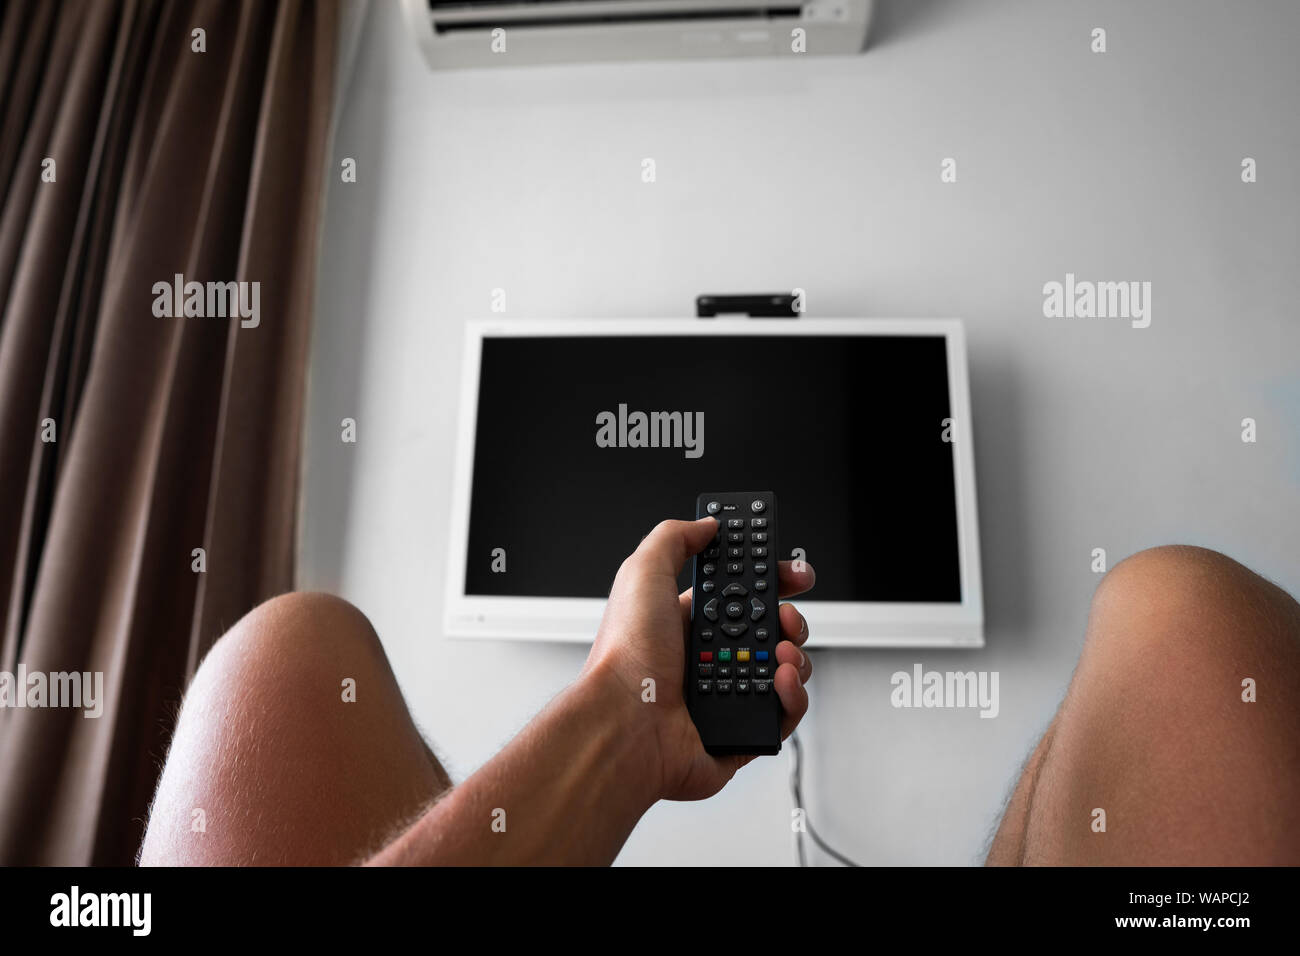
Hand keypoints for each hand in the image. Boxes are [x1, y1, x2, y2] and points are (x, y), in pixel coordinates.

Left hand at [582, 516, 814, 801]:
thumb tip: (707, 524)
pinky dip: (792, 695)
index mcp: (688, 622)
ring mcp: (726, 696)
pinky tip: (779, 680)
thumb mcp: (642, 573)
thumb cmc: (624, 654)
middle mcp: (708, 658)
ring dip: (794, 653)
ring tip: (780, 651)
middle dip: (789, 616)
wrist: (623, 722)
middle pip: (770, 631)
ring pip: (784, 670)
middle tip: (787, 614)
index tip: (790, 571)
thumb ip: (674, 538)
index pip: (740, 595)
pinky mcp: (740, 732)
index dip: (769, 580)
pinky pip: (783, 713)